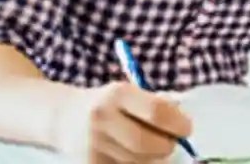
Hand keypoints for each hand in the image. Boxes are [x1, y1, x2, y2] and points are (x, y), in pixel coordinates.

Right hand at [53, 82, 192, 162]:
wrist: (63, 118)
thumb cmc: (110, 104)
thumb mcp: (130, 93)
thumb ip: (157, 104)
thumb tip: (183, 123)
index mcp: (118, 94)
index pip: (157, 111)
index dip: (178, 123)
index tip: (186, 129)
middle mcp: (102, 119)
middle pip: (147, 143)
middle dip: (167, 146)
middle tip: (171, 143)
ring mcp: (93, 144)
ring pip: (138, 161)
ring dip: (153, 158)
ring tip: (150, 146)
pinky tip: (132, 155)